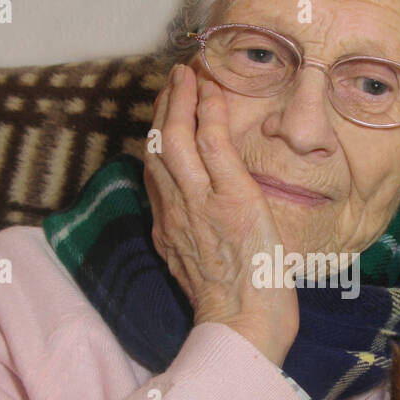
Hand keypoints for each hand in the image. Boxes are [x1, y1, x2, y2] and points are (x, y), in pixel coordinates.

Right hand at [143, 62, 299, 367]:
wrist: (243, 328)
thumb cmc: (236, 310)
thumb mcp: (202, 270)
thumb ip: (194, 241)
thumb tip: (202, 224)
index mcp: (168, 229)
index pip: (156, 171)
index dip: (159, 136)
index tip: (168, 115)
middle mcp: (176, 211)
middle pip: (159, 146)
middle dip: (165, 107)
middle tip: (176, 79)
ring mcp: (200, 202)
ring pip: (179, 136)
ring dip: (183, 98)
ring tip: (189, 72)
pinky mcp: (230, 198)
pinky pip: (213, 143)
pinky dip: (209, 111)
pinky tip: (213, 90)